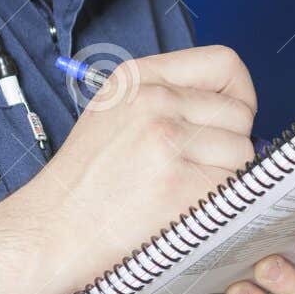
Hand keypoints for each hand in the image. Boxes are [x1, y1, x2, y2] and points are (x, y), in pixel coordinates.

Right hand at [30, 45, 257, 285]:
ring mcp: (167, 141)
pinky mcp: (180, 184)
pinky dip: (222, 202)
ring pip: (243, 151)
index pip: (224, 63)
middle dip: (228, 144)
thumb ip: (169, 97)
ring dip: (225, 177)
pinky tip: (187, 209)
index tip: (229, 118)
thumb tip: (233, 108)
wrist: (51, 231)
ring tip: (182, 190)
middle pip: (239, 112)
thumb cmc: (84, 181)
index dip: (239, 93)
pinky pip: (235, 186)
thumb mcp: (116, 111)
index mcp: (138, 77)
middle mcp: (154, 100)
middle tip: (193, 167)